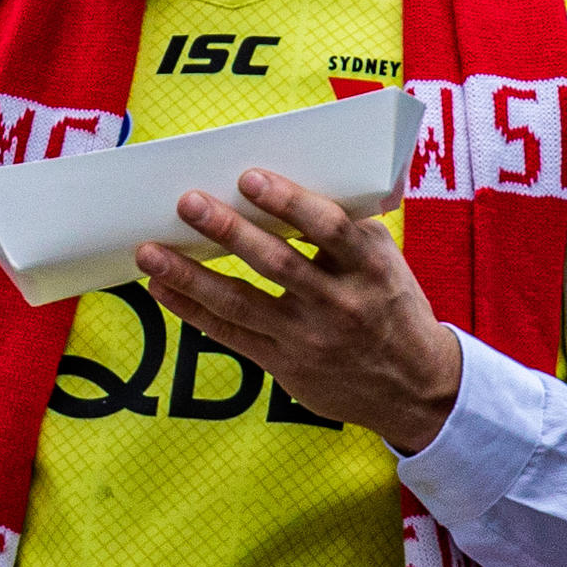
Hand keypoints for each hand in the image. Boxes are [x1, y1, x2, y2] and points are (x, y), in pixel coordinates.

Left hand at [133, 169, 467, 455]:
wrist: (418, 388)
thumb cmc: (391, 307)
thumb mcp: (384, 264)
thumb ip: (345, 230)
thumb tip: (285, 186)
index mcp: (370, 268)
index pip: (330, 228)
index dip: (289, 201)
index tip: (249, 177)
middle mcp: (341, 303)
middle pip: (277, 263)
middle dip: (228, 230)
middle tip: (187, 202)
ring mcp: (310, 338)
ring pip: (241, 302)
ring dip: (190, 275)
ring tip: (148, 250)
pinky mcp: (287, 365)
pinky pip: (230, 334)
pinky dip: (192, 310)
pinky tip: (162, 287)